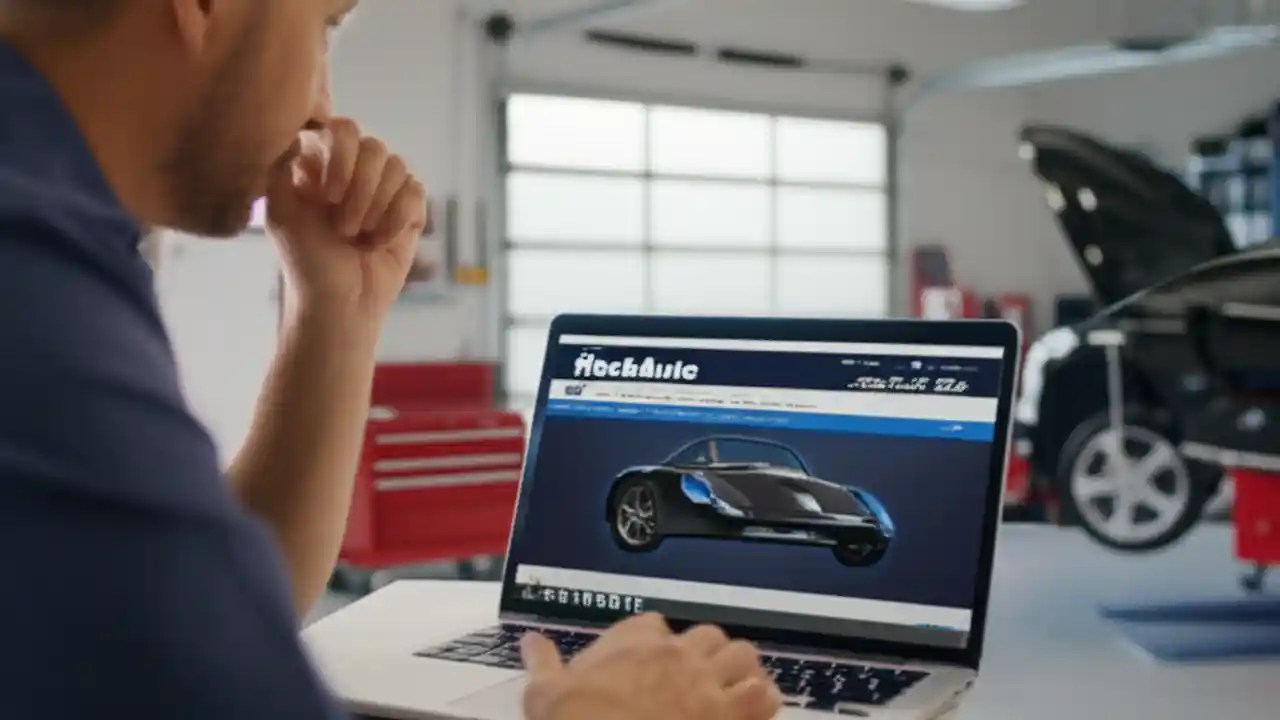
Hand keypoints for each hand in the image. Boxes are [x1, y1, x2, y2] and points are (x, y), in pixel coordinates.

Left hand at [266, 117, 429, 323]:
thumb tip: (294, 131)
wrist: (340, 304)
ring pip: (397, 167)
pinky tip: (381, 242)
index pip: (342, 129)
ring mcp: (383, 190)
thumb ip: (279, 170)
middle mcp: (353, 171)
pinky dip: (399, 218)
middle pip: (374, 147)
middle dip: (362, 189)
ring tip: (360, 237)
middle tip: (344, 227)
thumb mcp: (281, 216)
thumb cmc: (307, 263)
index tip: (328, 196)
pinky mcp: (407, 211)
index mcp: (321, 165)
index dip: (341, 157)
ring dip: (378, 207)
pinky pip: (416, 192)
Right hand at [520, 614, 781, 719]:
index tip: (649, 662)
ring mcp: (708, 685)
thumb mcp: (543, 695)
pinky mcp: (732, 718)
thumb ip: (542, 663)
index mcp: (634, 640)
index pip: (653, 625)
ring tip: (734, 690)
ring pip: (744, 657)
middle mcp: (677, 653)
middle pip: (708, 636)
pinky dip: (763, 703)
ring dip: (741, 672)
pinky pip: (765, 698)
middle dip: (706, 654)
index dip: (654, 643)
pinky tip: (754, 714)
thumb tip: (528, 641)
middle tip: (698, 678)